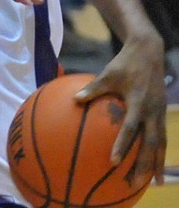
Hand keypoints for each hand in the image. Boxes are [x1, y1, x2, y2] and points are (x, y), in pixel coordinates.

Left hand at [74, 33, 166, 184]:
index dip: (122, 145)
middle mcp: (152, 111)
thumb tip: (74, 100)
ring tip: (154, 184)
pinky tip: (156, 166)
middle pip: (151, 144)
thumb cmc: (124, 64)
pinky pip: (163, 138)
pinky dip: (160, 153)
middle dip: (144, 165)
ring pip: (161, 144)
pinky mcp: (162, 113)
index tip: (113, 161)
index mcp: (138, 102)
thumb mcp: (107, 74)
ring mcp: (160, 113)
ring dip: (157, 164)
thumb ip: (92, 89)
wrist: (149, 52)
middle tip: (134, 183)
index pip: (130, 128)